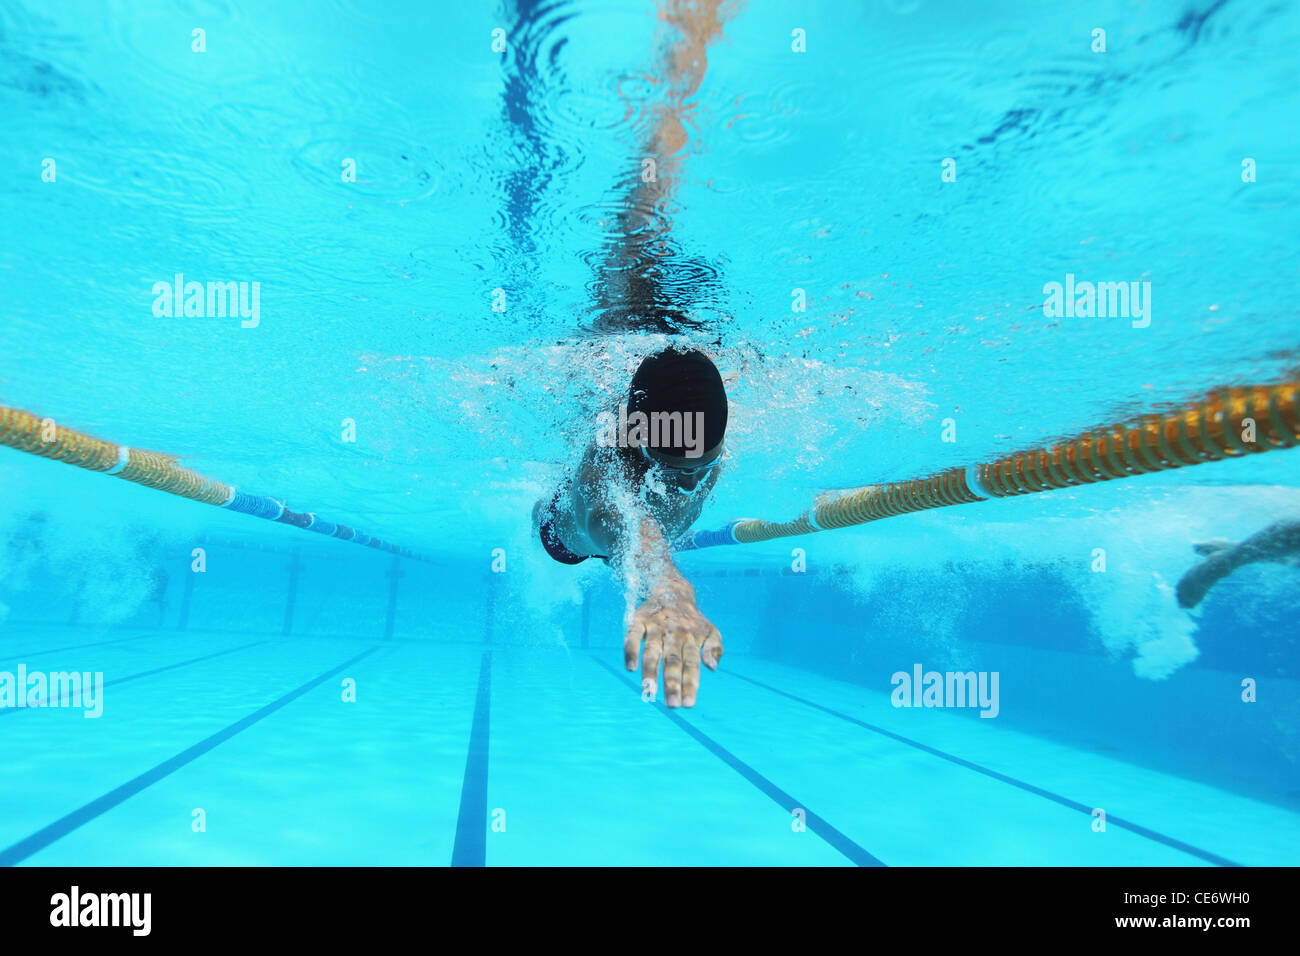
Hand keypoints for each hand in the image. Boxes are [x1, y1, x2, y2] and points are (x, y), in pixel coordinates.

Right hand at [624, 577, 722, 707]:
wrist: (673, 590)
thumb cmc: (693, 620)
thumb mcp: (710, 631)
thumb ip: (714, 649)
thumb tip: (712, 668)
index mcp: (692, 639)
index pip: (692, 665)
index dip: (690, 684)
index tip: (688, 704)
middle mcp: (674, 634)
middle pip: (673, 662)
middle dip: (672, 683)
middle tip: (673, 705)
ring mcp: (656, 627)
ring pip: (652, 651)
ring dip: (651, 671)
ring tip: (649, 691)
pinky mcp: (639, 621)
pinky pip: (633, 636)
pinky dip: (631, 650)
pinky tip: (630, 668)